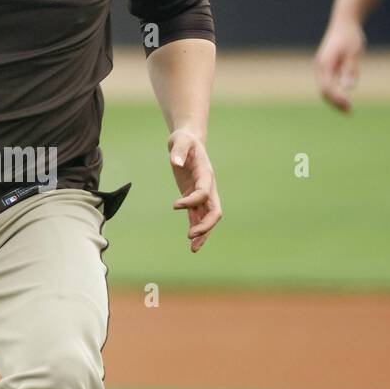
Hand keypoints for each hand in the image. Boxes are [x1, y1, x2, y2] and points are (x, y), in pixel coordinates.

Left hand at [168, 129, 221, 252]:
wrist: (187, 141)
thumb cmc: (184, 140)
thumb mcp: (180, 141)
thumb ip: (178, 151)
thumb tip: (175, 163)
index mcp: (206, 174)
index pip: (204, 193)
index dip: (191, 201)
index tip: (175, 205)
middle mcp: (207, 187)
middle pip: (214, 211)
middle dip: (205, 225)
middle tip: (191, 236)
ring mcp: (202, 194)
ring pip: (207, 218)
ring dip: (202, 233)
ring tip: (193, 249)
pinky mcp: (193, 198)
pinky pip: (197, 216)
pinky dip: (196, 229)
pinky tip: (191, 242)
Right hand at [315, 16, 364, 112]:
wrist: (344, 22)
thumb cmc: (350, 36)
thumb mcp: (354, 53)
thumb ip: (350, 70)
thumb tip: (349, 88)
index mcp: (325, 64)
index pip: (326, 87)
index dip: (336, 98)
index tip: (348, 104)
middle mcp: (320, 67)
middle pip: (323, 91)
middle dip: (335, 102)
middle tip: (349, 111)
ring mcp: (322, 67)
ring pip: (324, 89)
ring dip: (334, 100)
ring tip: (348, 109)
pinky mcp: (326, 67)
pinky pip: (328, 84)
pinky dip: (335, 93)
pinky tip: (345, 98)